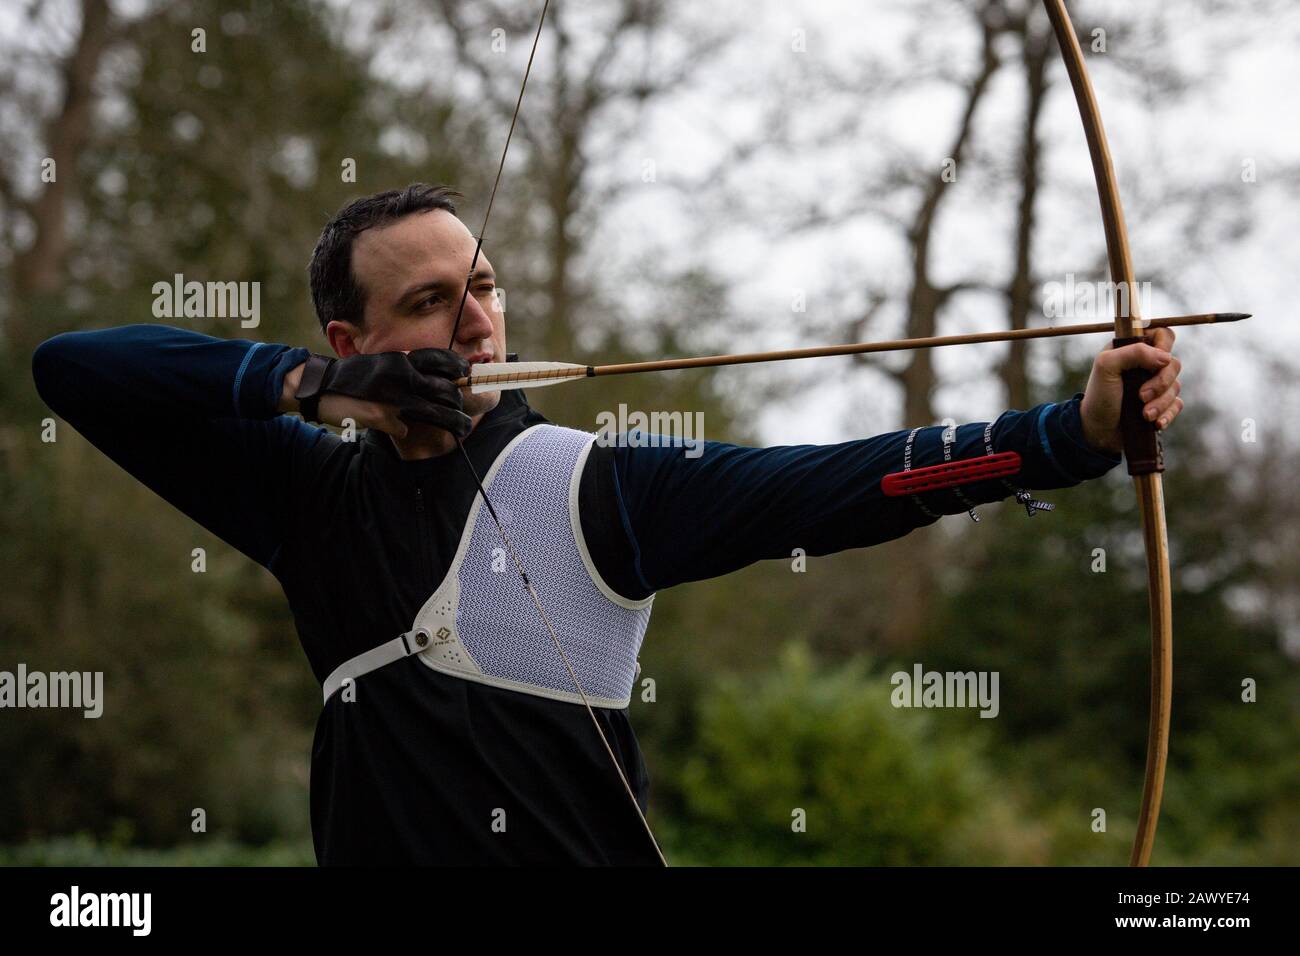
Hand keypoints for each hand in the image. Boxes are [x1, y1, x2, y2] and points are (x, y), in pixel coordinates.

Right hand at [295, 349, 471, 438]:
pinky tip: (406, 432)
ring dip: (454, 422)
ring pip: (436, 413)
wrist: (319, 384)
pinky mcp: (381, 417)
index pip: (440, 359)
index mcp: (401, 359)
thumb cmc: (353, 375)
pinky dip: (404, 430)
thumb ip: (405, 368)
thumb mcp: (382, 363)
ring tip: (463, 428)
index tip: (467, 373)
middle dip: (460, 400)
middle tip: (464, 407)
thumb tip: (427, 376)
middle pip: (445, 389)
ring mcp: (393, 398)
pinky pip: (403, 429)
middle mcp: (401, 376)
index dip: (458, 367)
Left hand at [1079, 327, 1182, 455]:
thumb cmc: (1099, 395)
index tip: (1155, 362)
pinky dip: (1168, 414)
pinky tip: (1156, 423)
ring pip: (1175, 385)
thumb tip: (1166, 357)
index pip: (1162, 334)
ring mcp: (1155, 384)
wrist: (1097, 429)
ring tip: (1144, 415)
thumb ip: (1133, 352)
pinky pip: (1177, 404)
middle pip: (1173, 363)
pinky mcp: (1160, 404)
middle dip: (1161, 382)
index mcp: (1132, 349)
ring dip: (1161, 402)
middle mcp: (1146, 365)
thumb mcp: (1106, 366)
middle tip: (1141, 396)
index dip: (1164, 345)